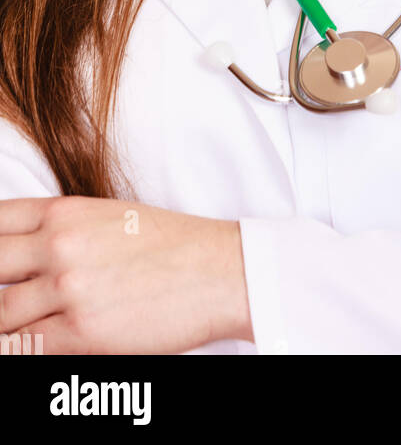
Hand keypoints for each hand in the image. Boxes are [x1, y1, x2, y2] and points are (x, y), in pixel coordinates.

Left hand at [0, 195, 253, 353]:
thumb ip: (63, 231)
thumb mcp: (110, 218)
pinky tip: (25, 346)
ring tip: (14, 328)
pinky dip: (18, 349)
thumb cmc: (170, 245)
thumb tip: (25, 258)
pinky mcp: (80, 330)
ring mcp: (68, 287)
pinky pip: (23, 348)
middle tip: (5, 300)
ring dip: (5, 323)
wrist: (219, 271)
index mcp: (65, 211)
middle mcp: (59, 243)